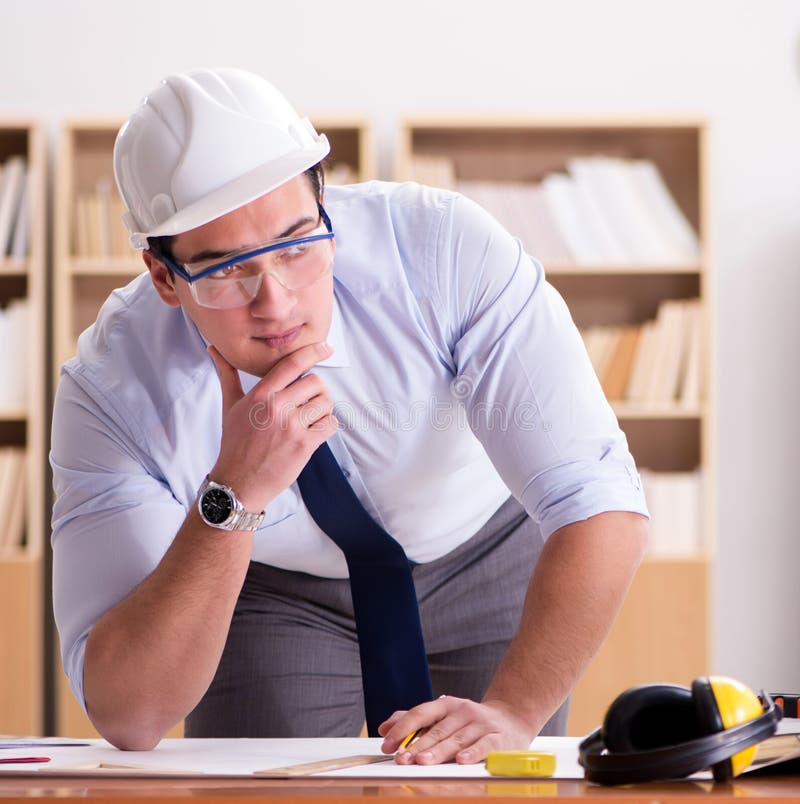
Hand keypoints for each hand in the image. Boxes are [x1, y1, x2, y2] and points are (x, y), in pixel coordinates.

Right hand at [207, 342, 337, 509]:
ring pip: (326, 403)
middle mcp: (277, 407)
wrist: (238, 482)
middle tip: (308, 403)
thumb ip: (227, 374)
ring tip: (309, 419)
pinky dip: (327, 426)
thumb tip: (214, 349)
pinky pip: (330, 425)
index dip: (313, 352)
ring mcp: (291, 427)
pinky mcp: (304, 445)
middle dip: (317, 391)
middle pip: (316, 382)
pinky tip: (314, 432)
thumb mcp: (230, 405)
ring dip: (323, 409)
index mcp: (261, 394)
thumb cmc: (235, 443)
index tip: (326, 348)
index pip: (292, 364)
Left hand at [378, 695, 534, 764]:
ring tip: (422, 762)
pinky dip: (472, 753)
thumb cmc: (470, 722)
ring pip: (456, 739)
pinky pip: (483, 745)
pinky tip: (461, 760)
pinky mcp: (498, 737)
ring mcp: (481, 723)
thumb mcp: (444, 716)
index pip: (421, 713)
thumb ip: (415, 721)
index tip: (388, 744)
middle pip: (437, 730)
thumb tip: (385, 728)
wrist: (511, 719)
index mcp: (446, 704)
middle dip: (417, 745)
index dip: (403, 728)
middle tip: (403, 759)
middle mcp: (463, 711)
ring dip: (438, 751)